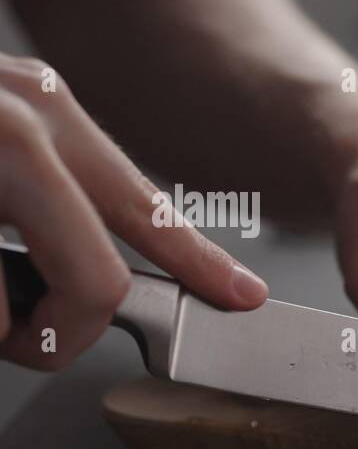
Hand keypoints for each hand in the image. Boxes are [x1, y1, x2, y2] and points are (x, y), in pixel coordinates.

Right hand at [0, 55, 267, 368]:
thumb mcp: (1, 139)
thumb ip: (50, 191)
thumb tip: (103, 275)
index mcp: (40, 110)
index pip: (147, 205)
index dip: (202, 263)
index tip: (243, 299)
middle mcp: (15, 129)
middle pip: (100, 287)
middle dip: (66, 336)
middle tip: (27, 338)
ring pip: (22, 319)